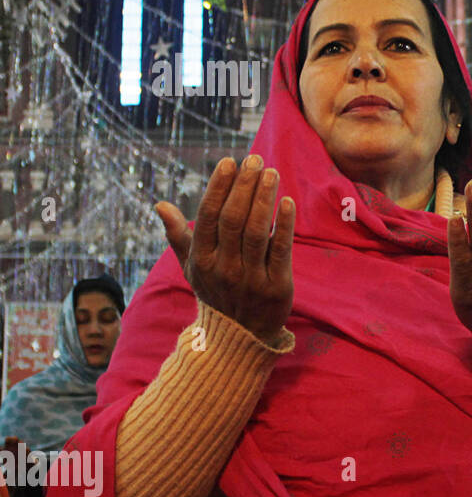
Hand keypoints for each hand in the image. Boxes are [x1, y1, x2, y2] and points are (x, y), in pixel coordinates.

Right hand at [155, 155, 294, 344]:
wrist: (241, 337)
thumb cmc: (216, 292)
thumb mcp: (192, 267)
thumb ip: (178, 236)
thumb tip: (159, 205)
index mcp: (201, 260)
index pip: (208, 216)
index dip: (219, 187)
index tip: (229, 161)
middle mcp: (223, 269)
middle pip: (233, 220)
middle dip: (243, 186)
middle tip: (254, 159)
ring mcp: (250, 279)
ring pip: (256, 232)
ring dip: (264, 199)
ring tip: (271, 172)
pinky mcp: (277, 287)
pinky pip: (280, 251)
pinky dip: (284, 225)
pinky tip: (287, 202)